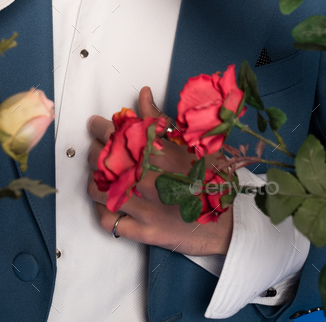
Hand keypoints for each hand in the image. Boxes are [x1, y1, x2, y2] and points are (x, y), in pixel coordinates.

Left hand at [86, 86, 233, 255]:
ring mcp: (145, 207)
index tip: (95, 124)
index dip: (99, 127)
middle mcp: (149, 179)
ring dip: (94, 181)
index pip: (117, 134)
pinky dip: (102, 211)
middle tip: (96, 149)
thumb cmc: (212, 178)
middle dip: (94, 152)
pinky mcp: (145, 232)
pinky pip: (110, 222)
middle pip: (103, 160)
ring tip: (99, 176)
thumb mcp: (192, 142)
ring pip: (100, 191)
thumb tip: (143, 94)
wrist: (231, 221)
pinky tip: (106, 203)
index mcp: (159, 153)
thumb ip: (161, 118)